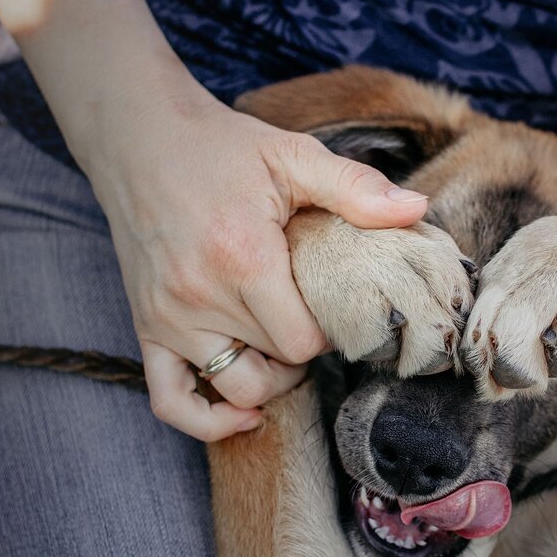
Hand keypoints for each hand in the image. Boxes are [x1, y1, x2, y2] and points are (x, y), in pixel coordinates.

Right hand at [80, 86, 428, 440]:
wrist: (139, 137)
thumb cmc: (221, 148)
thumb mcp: (293, 155)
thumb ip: (356, 187)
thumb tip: (416, 209)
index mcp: (243, 258)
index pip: (304, 341)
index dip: (329, 331)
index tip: (332, 302)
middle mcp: (200, 297)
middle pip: (276, 365)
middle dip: (303, 349)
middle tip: (311, 313)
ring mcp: (167, 318)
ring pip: (236, 389)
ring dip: (268, 380)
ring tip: (281, 345)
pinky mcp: (144, 327)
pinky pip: (171, 400)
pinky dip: (206, 419)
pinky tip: (243, 412)